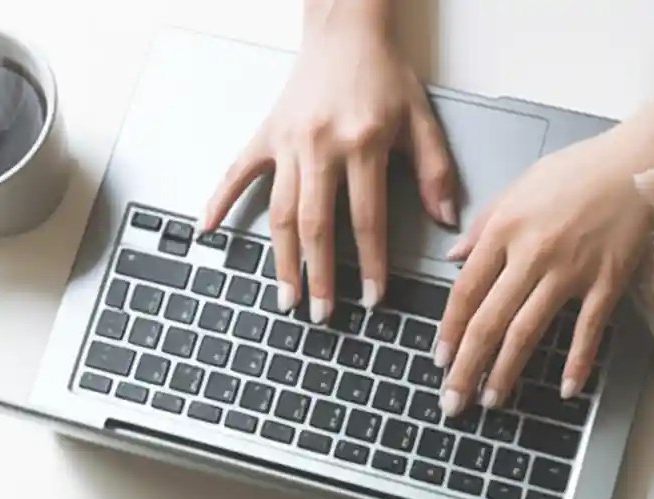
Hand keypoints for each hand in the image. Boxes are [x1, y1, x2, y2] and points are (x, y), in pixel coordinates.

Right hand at [200, 24, 454, 321]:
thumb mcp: (421, 119)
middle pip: (318, 225)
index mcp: (363, 144)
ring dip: (282, 259)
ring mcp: (288, 142)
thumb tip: (445, 220)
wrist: (345, 29)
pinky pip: (238, 173)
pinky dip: (220, 201)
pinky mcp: (267, 135)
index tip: (372, 299)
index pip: (367, 219)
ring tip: (285, 296)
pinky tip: (208, 230)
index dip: (370, 264)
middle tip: (321, 314)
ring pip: (281, 211)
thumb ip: (435, 171)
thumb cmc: (383, 74)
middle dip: (319, 275)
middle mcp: (321, 146)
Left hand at [436, 131, 653, 414]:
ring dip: (506, 371)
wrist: (639, 163)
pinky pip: (587, 330)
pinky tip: (567, 389)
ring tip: (491, 400)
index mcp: (505, 229)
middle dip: (467, 367)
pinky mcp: (607, 282)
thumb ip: (484, 224)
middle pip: (489, 321)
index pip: (466, 291)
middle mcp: (532, 254)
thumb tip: (453, 255)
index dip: (450, 330)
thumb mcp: (518, 185)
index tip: (439, 359)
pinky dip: (577, 362)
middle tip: (453, 400)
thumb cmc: (579, 170)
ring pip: (527, 332)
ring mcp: (570, 271)